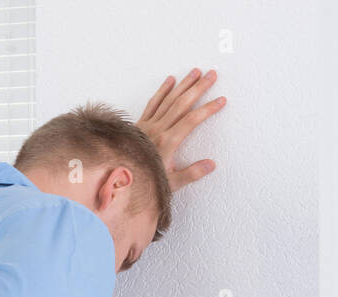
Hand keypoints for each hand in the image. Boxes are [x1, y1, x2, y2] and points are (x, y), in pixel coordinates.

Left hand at [137, 67, 225, 190]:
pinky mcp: (140, 123)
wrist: (117, 176)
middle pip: (182, 103)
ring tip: (196, 71)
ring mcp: (148, 124)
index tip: (221, 100)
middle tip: (211, 75)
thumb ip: (191, 174)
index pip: (192, 120)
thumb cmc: (144, 180)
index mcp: (167, 142)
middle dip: (198, 87)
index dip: (207, 109)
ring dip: (183, 84)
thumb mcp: (170, 183)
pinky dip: (162, 90)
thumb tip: (211, 165)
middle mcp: (158, 129)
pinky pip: (153, 103)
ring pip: (168, 99)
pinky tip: (170, 79)